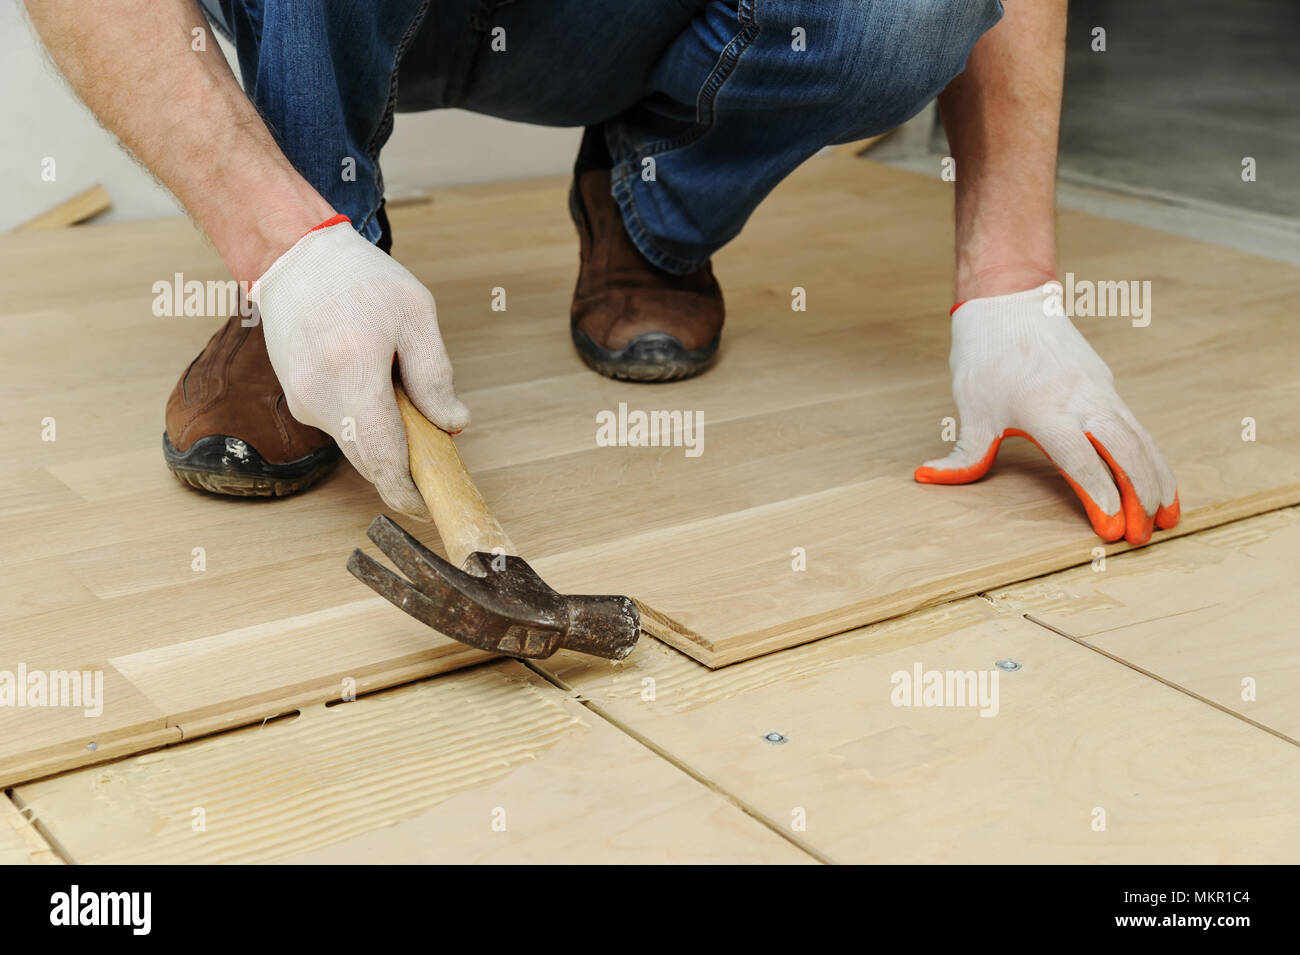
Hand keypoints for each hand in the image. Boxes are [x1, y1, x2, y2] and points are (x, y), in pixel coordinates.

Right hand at [250, 217, 469, 516]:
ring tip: (400, 390)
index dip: (406, 489)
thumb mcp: (415, 314)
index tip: (428, 504)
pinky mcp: (296, 400)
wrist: (295, 258)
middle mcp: (319, 395)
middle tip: (435, 441)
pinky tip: (374, 384)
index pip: (381, 455)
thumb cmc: (361, 281)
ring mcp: (302, 401)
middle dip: (403, 464)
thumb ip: (435, 374)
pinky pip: (341, 427)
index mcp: (353, 371)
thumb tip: (453, 424)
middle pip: (368, 459)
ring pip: (355, 445)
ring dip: (385, 437)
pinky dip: (365, 421)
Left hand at [914, 282, 1179, 543]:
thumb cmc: (986, 356)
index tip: (1111, 530)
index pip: (1080, 460)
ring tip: (1167, 520)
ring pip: (1139, 440)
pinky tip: (1160, 485)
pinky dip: (1153, 458)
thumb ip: (962, 454)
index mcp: (1045, 408)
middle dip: (1138, 497)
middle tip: (1143, 538)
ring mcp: (1100, 391)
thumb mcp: (970, 408)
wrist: (1009, 301)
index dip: (1098, 495)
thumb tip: (927, 477)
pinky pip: (1138, 428)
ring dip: (1156, 481)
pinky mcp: (1108, 386)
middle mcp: (1081, 399)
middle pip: (1123, 452)